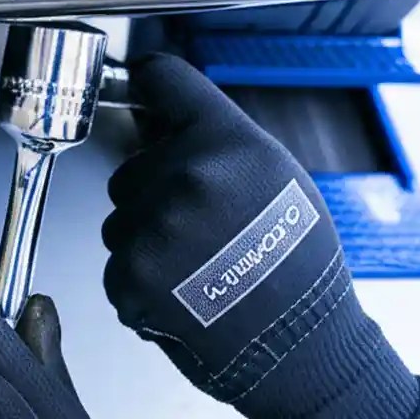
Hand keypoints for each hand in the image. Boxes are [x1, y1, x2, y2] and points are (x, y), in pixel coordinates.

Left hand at [103, 54, 419, 417]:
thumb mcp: (275, 174)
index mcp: (227, 139)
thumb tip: (162, 118)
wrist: (302, 343)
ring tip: (199, 265)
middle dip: (155, 195)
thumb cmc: (297, 262)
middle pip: (131, 168)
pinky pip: (117, 264)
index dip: (147, 82)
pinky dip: (141, 283)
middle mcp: (188, 174)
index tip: (139, 83)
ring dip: (147, 241)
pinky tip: (183, 292)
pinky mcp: (132, 274)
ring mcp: (156, 225)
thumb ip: (217, 140)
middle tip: (205, 227)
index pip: (162, 77)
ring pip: (120, 219)